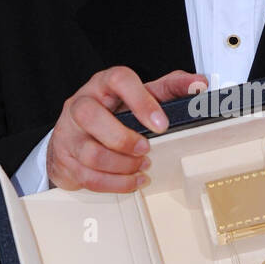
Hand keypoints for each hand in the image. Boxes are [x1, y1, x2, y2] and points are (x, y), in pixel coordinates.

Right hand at [47, 65, 206, 190]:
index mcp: (103, 84)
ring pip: (90, 153)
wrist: (75, 133)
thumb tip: (199, 83)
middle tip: (145, 149)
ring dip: (122, 166)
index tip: (161, 123)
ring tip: (141, 166)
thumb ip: (170, 88)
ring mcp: (69, 133)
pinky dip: (115, 184)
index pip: (118, 80)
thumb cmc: (113, 111)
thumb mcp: (142, 95)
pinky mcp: (65, 159)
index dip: (141, 101)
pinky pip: (88, 177)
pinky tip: (132, 180)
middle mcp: (81, 104)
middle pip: (90, 115)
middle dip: (123, 138)